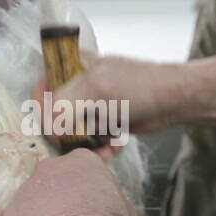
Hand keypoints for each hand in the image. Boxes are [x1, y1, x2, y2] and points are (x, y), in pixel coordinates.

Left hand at [2, 149, 138, 215]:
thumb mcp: (124, 209)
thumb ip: (107, 201)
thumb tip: (106, 212)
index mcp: (82, 161)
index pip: (79, 170)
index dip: (83, 193)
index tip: (88, 210)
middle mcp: (51, 167)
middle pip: (52, 182)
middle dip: (58, 201)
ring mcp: (27, 188)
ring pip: (32, 203)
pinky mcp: (11, 213)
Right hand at [34, 53, 187, 155]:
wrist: (173, 100)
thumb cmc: (137, 87)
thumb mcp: (96, 90)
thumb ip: (64, 107)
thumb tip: (48, 130)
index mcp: (72, 67)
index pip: (42, 89)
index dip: (43, 111)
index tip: (55, 129)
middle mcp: (77, 85)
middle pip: (55, 116)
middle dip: (69, 135)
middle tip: (83, 143)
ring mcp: (91, 105)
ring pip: (73, 133)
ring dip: (87, 145)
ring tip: (106, 149)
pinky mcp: (103, 123)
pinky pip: (90, 141)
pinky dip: (101, 148)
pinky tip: (115, 147)